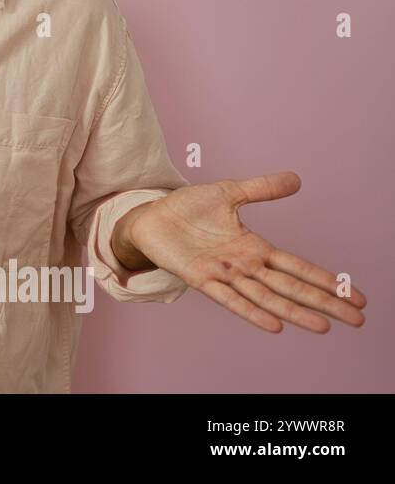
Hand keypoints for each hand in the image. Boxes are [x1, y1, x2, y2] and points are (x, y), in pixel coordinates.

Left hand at [123, 171, 366, 332]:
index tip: (355, 297)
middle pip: (291, 287)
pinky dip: (251, 312)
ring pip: (266, 297)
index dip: (326, 281)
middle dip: (323, 302)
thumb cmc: (186, 208)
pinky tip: (274, 325)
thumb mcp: (228, 192)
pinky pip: (229, 298)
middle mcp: (243, 266)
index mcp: (254, 248)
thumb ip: (262, 189)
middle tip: (357, 320)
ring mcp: (223, 274)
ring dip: (294, 311)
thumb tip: (297, 179)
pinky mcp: (200, 278)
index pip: (298, 267)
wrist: (148, 216)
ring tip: (323, 326)